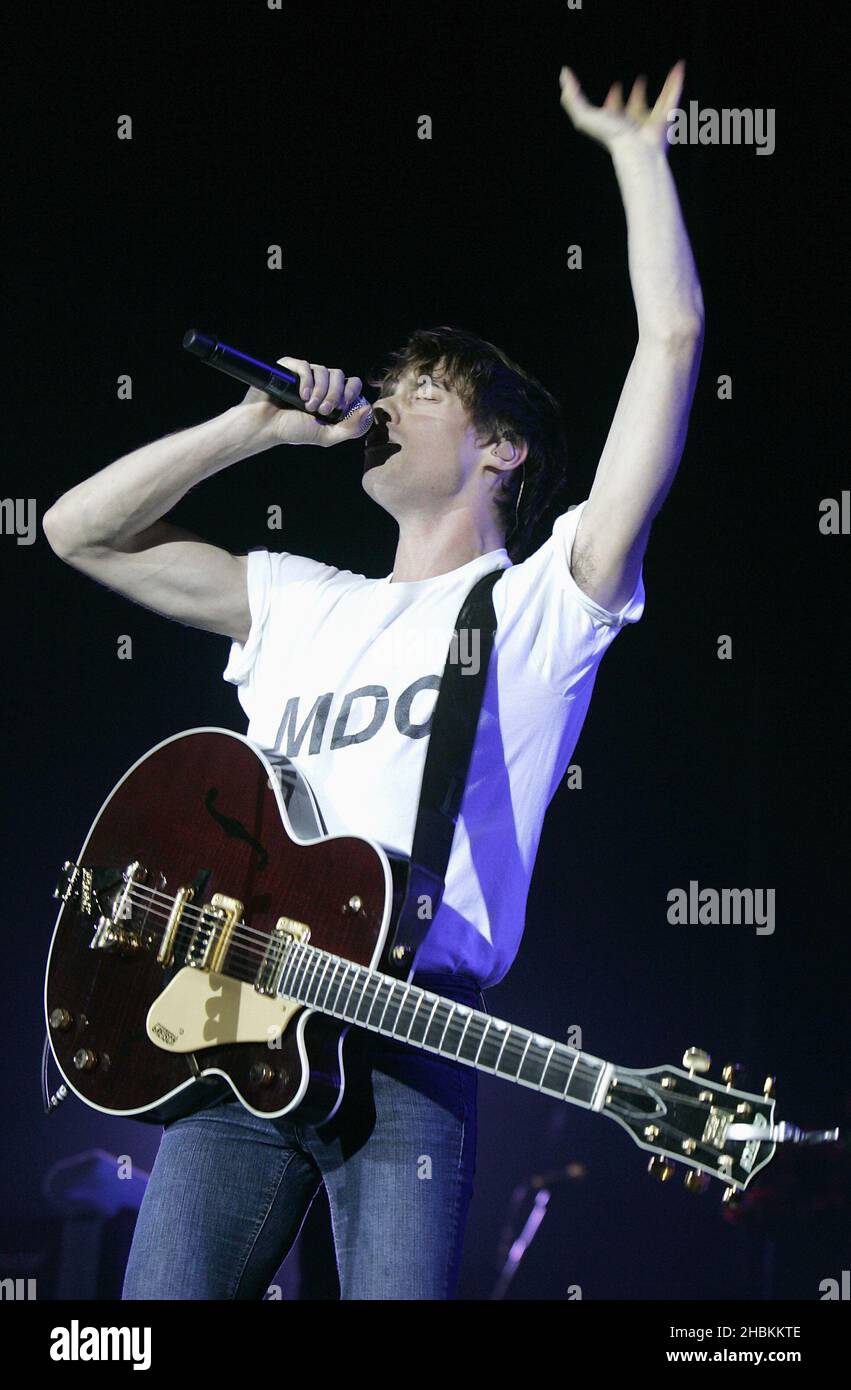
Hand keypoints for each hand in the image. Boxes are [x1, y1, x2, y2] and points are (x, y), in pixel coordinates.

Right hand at [237, 357, 372, 447]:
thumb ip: (350, 428)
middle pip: (339, 375)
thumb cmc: (293, 431)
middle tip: (324, 410)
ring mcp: (305, 374)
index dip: (351, 393)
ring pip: (324, 370)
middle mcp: (320, 382)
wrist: (265, 427)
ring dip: (320, 391)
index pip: (352, 383)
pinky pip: (305, 366)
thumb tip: (368, 409)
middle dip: (335, 394)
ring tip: (309, 407)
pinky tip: (302, 396)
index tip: (342, 407)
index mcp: (331, 395)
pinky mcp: (289, 368)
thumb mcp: (327, 435)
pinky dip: (307, 381)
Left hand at [558, 60, 685, 155]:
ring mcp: (651, 122)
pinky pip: (674, 95)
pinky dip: (677, 81)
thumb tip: (564, 74)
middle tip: (640, 82)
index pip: (614, 109)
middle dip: (638, 96)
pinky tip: (679, 67)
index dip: (613, 100)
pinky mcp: (666, 118)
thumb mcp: (584, 116)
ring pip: (660, 102)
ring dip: (664, 86)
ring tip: (668, 73)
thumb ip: (572, 97)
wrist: (636, 150)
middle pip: (636, 107)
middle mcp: (634, 123)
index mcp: (616, 123)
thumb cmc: (610, 136)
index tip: (615, 88)